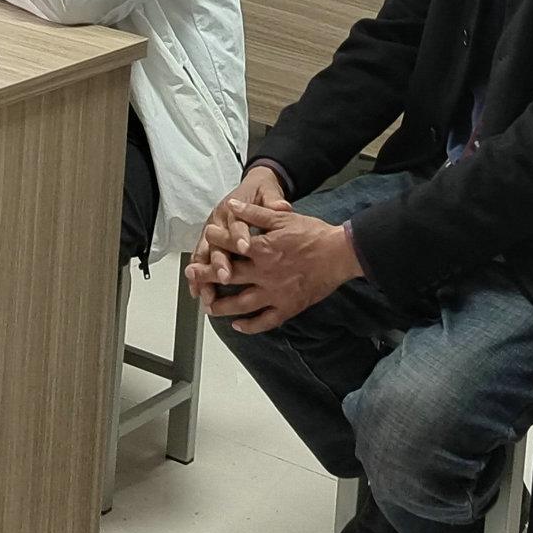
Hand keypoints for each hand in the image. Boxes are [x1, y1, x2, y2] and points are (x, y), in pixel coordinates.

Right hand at [189, 165, 292, 302]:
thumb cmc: (260, 191)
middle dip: (219, 261)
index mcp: (234, 208)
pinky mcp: (209, 242)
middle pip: (217, 243)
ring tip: (207, 293)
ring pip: (205, 254)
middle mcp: (219, 221)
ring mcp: (211, 232)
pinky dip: (198, 277)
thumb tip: (281, 206)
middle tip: (225, 277)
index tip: (245, 248)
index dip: (239, 236)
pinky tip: (197, 292)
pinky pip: (201, 261)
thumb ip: (273, 200)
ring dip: (204, 275)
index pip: (236, 223)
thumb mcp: (268, 190)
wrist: (253, 186)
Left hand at [199, 202, 361, 332]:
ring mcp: (275, 293)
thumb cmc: (313, 233)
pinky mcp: (287, 307)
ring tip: (208, 307)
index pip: (231, 245)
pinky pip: (265, 320)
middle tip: (192, 275)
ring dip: (222, 306)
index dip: (215, 240)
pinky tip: (238, 326)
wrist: (340, 254)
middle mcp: (265, 274)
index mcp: (263, 249)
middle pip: (229, 276)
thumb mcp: (283, 217)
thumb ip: (255, 214)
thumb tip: (231, 207)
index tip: (205, 238)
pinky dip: (250, 325)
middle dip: (207, 275)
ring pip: (242, 304)